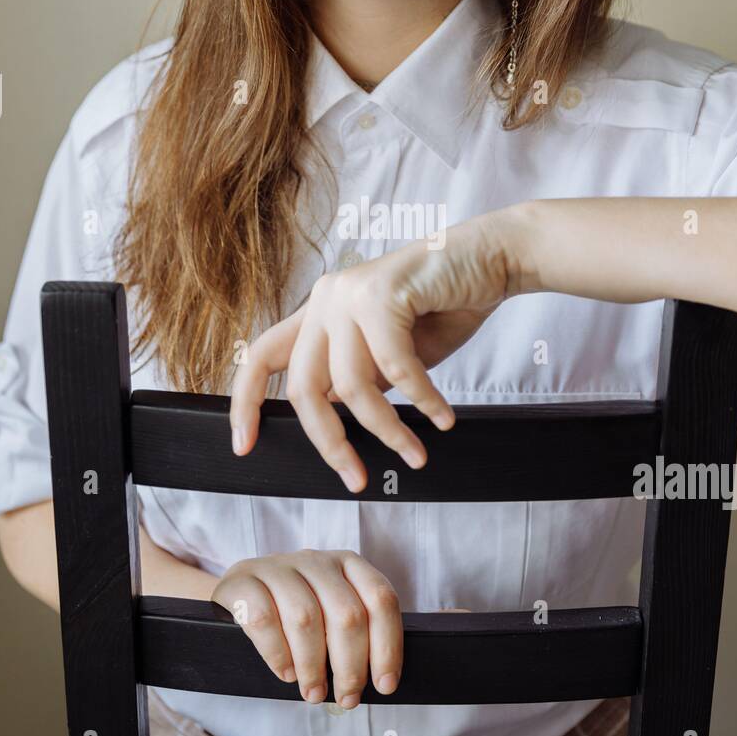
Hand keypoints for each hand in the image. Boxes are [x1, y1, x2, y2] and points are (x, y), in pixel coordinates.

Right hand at [210, 548, 402, 706]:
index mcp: (347, 564)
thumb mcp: (329, 611)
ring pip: (306, 619)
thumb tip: (379, 680)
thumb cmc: (294, 610)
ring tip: (314, 693)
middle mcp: (316, 561)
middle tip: (346, 698)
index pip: (380, 599)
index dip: (387, 646)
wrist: (239, 591)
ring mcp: (278, 567)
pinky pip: (264, 619)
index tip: (385, 684)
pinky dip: (278, 654)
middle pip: (347, 614)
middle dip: (350, 666)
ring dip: (314, 666)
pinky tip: (286, 673)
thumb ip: (354, 633)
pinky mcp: (243, 580)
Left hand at [230, 206, 518, 490]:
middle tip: (355, 477)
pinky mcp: (382, 293)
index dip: (245, 404)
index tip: (244, 446)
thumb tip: (339, 427)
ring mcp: (351, 293)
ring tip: (417, 452)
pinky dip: (424, 402)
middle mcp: (326, 298)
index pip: (262, 357)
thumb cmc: (446, 305)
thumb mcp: (392, 356)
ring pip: (352, 386)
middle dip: (330, 443)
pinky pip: (397, 369)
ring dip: (388, 431)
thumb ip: (362, 381)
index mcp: (320, 311)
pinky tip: (442, 417)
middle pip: (304, 388)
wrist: (492, 258)